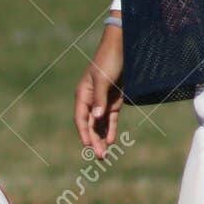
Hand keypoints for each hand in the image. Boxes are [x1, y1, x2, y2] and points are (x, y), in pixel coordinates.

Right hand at [74, 23, 123, 157]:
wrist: (122, 47)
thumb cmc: (109, 60)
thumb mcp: (103, 79)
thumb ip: (100, 99)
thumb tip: (95, 118)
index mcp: (83, 94)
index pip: (81, 118)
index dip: (84, 133)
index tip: (88, 146)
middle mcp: (91, 100)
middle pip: (91, 125)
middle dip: (94, 141)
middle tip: (100, 156)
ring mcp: (102, 101)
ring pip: (100, 124)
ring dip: (102, 138)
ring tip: (105, 154)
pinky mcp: (114, 100)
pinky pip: (111, 119)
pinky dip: (111, 129)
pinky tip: (112, 140)